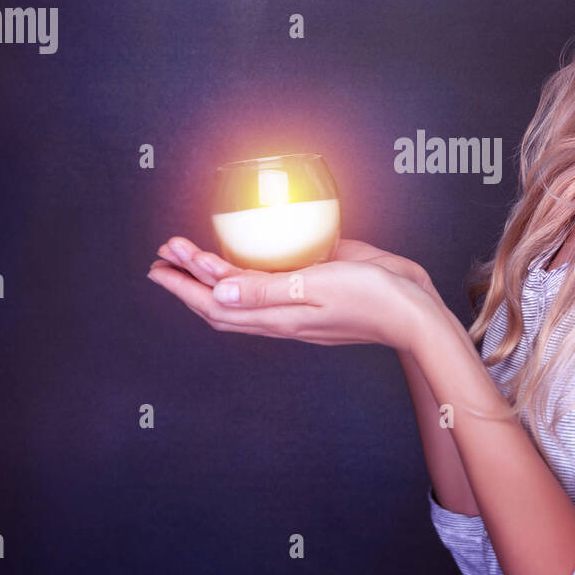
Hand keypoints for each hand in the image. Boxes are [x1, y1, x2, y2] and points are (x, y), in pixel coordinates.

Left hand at [147, 236, 433, 351]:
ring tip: (190, 257)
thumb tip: (216, 293)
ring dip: (211, 279)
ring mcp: (297, 309)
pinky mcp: (313, 297)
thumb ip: (266, 289)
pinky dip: (243, 279)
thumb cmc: (373, 298)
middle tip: (164, 258)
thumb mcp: (316, 286)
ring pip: (241, 302)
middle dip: (188, 283)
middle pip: (221, 306)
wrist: (414, 312)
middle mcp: (283, 317)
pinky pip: (266, 293)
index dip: (184, 286)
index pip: (217, 305)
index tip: (160, 264)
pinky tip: (244, 264)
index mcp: (279, 317)